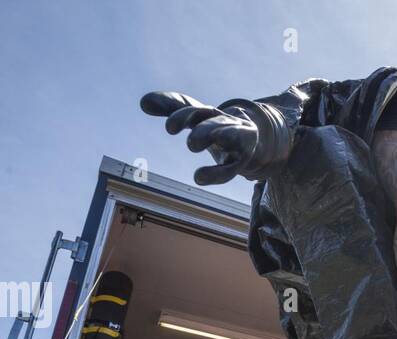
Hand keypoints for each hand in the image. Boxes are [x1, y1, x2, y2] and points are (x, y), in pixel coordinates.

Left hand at [140, 91, 258, 184]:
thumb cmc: (216, 125)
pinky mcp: (240, 162)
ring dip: (212, 138)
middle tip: (190, 139)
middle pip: (217, 122)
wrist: (253, 137)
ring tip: (191, 145)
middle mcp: (226, 124)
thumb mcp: (195, 116)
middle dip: (205, 128)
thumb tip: (143, 102)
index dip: (184, 116)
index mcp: (211, 114)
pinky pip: (230, 168)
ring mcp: (236, 143)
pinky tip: (198, 178)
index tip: (170, 128)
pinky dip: (215, 174)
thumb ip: (171, 108)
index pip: (198, 111)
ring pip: (229, 138)